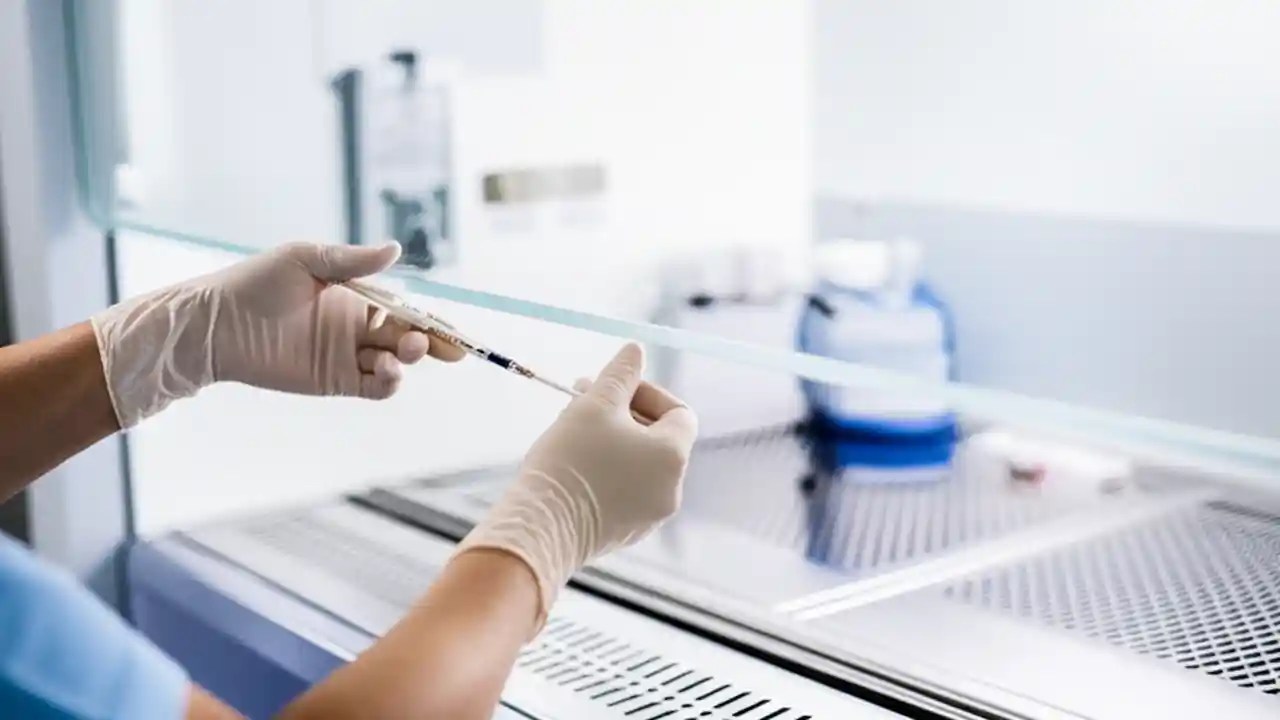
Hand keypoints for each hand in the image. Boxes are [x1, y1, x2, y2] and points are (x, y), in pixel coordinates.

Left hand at [92, 242, 463, 427]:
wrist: (215, 325)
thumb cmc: (253, 283)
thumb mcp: (304, 260)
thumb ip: (351, 261)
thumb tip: (396, 249)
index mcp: (355, 294)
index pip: (404, 307)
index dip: (431, 319)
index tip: (452, 329)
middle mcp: (356, 326)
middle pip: (407, 336)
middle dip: (429, 342)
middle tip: (440, 345)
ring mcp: (347, 355)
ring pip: (394, 362)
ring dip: (407, 359)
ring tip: (401, 352)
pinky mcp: (334, 381)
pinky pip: (374, 386)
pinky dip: (389, 382)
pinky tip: (387, 372)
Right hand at [455, 343, 698, 629]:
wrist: (540, 529)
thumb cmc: (571, 460)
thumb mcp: (595, 404)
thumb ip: (620, 374)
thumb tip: (635, 351)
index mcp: (673, 456)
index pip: (679, 412)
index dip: (647, 392)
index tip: (612, 387)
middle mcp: (671, 489)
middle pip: (657, 437)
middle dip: (622, 412)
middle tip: (582, 398)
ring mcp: (649, 516)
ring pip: (638, 464)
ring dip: (612, 440)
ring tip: (572, 428)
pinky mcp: (624, 533)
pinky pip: (624, 490)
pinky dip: (606, 471)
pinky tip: (571, 464)